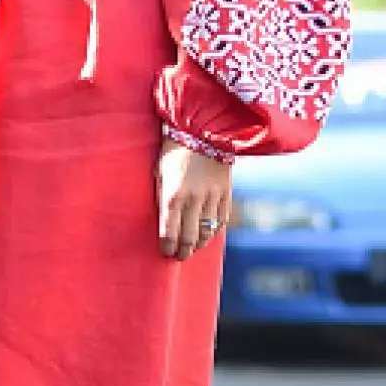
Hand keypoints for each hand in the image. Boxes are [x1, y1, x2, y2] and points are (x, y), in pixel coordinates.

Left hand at [157, 137, 231, 260]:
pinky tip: (206, 233)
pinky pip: (221, 221)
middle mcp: (194, 200)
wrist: (203, 130)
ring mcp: (212, 198)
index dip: (167, 247)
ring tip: (192, 247)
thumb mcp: (159, 172)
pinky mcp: (226, 194)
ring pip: (207, 233)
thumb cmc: (173, 150)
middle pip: (190, 238)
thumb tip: (161, 219)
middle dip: (183, 251)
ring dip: (198, 244)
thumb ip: (161, 196)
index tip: (165, 252)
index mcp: (173, 195)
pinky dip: (213, 231)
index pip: (169, 233)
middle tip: (179, 256)